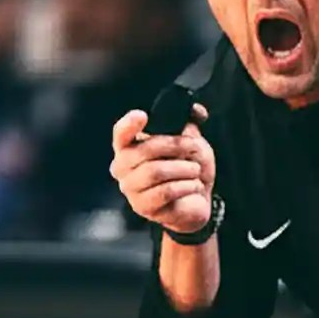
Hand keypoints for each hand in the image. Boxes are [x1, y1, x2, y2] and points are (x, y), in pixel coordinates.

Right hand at [109, 104, 214, 233]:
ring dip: (183, 168)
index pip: (121, 134)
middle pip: (144, 150)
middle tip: (193, 148)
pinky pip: (165, 191)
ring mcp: (131, 189)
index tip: (142, 116)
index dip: (128, 124)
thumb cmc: (188, 170)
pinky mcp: (143, 207)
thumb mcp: (192, 142)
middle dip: (174, 145)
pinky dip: (186, 185)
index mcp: (129, 147)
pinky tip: (194, 185)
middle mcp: (123, 168)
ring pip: (156, 171)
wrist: (197, 202)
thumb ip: (191, 123)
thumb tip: (197, 110)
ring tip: (195, 170)